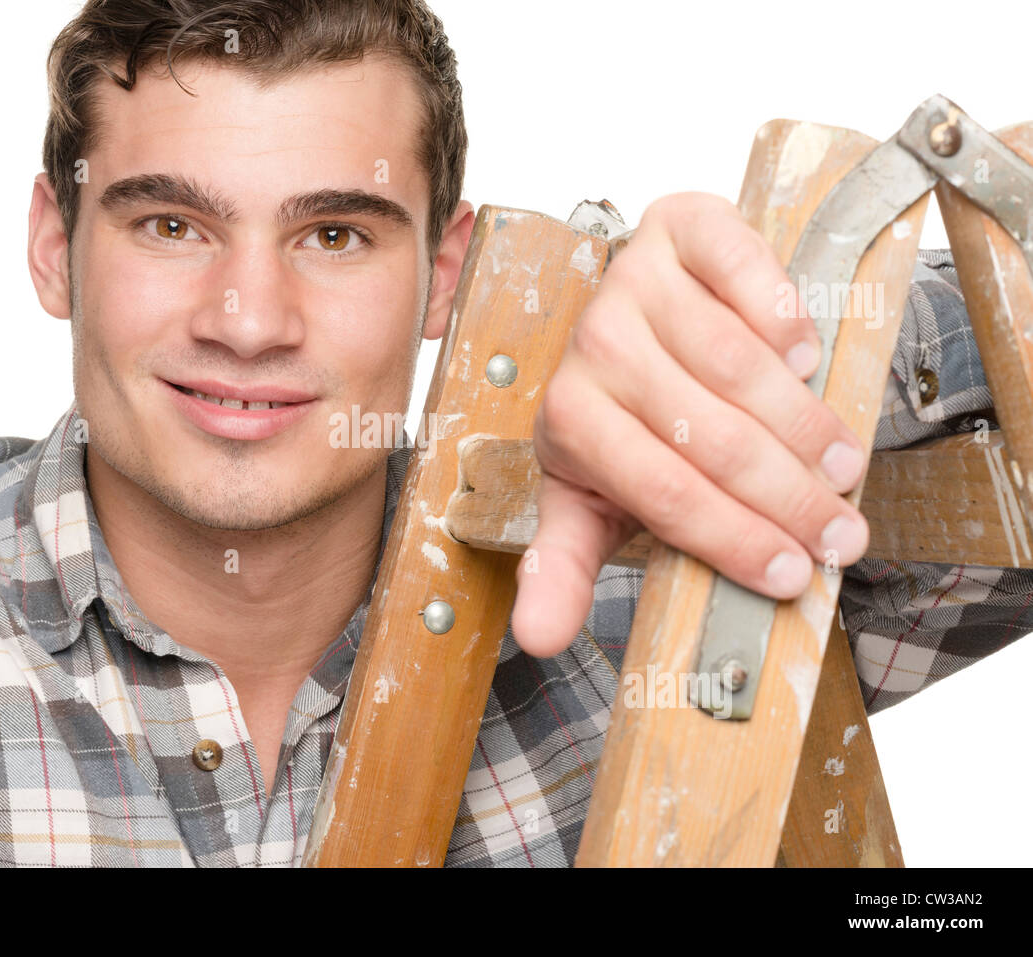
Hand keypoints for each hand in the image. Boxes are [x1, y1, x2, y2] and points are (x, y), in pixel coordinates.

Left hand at [510, 192, 869, 657]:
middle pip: (711, 437)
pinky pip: (745, 268)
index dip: (736, 540)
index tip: (795, 575)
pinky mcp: (680, 225)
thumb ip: (563, 565)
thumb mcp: (587, 498)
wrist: (635, 323)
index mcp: (568, 420)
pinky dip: (782, 312)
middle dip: (788, 498)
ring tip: (841, 463)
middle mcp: (593, 344)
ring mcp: (634, 279)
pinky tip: (803, 356)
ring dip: (802, 422)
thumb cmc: (624, 425)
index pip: (664, 493)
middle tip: (844, 534)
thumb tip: (539, 641)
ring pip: (738, 365)